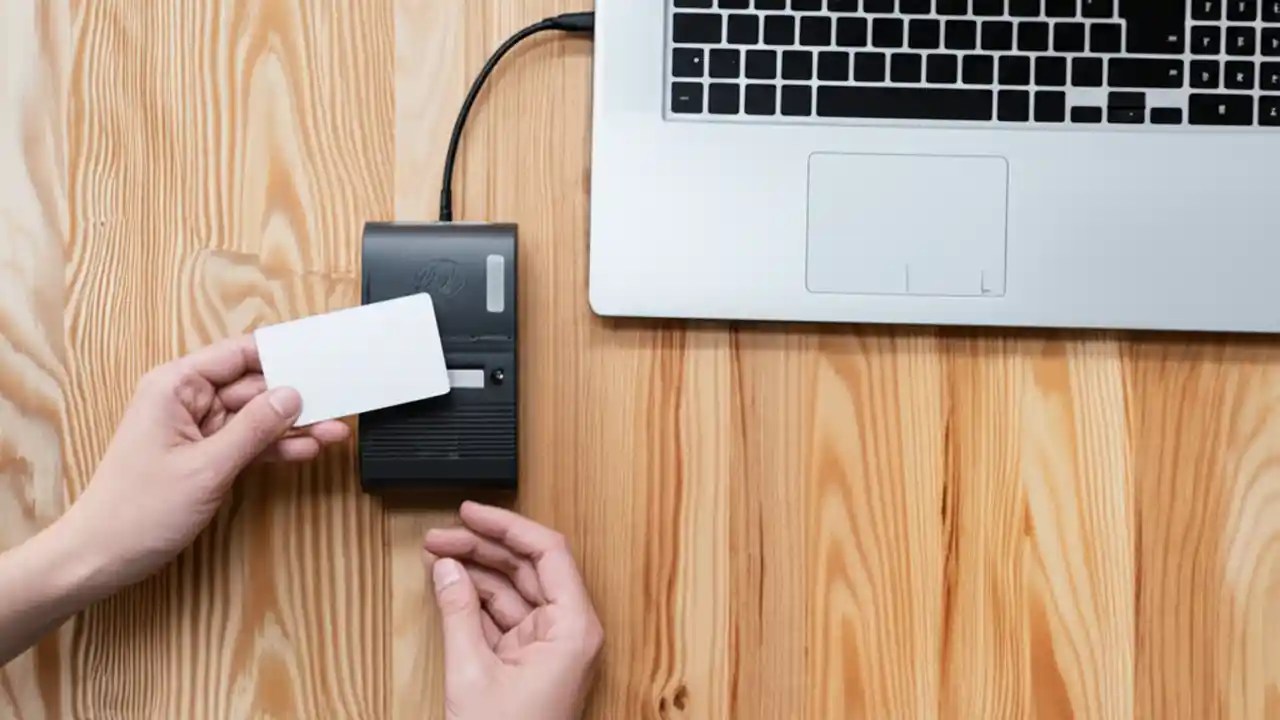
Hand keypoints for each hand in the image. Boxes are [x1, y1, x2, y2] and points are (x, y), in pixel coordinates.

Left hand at [59, 335, 348, 595]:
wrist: (102, 558)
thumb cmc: (138, 510)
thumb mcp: (206, 467)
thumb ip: (253, 429)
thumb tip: (291, 395)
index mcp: (175, 386)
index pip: (237, 355)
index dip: (280, 353)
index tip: (319, 357)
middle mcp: (186, 400)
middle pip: (252, 386)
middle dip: (294, 396)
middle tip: (338, 401)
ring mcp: (197, 429)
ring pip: (256, 417)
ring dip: (292, 426)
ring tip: (334, 431)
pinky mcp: (206, 456)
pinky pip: (248, 443)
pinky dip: (275, 448)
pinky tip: (308, 449)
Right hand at [424, 502, 603, 719]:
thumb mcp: (472, 671)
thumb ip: (458, 612)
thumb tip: (446, 568)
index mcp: (573, 627)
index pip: (548, 552)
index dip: (508, 525)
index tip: (472, 512)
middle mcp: (569, 630)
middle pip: (528, 567)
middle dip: (483, 547)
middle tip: (441, 535)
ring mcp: (551, 645)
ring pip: (514, 590)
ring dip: (476, 571)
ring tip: (437, 555)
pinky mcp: (532, 659)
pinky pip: (505, 616)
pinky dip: (477, 601)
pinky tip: (450, 585)